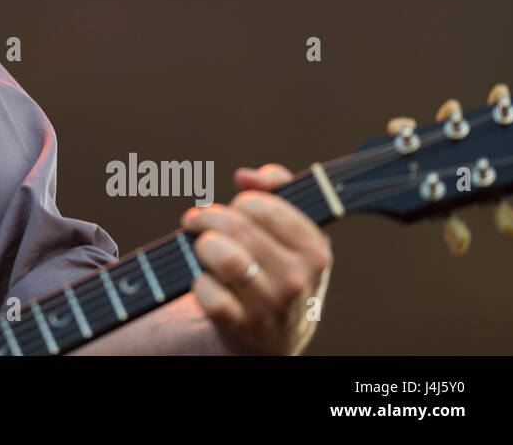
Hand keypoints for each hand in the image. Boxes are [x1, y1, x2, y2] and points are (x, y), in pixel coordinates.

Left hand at [180, 163, 332, 354]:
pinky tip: (202, 280)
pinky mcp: (240, 326)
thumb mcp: (292, 233)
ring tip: (201, 248)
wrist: (273, 335)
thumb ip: (277, 191)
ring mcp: (269, 305)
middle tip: (198, 222)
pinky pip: (209, 294)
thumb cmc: (276, 271)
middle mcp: (297, 279)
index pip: (263, 206)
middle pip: (236, 227)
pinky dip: (198, 282)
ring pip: (225, 257)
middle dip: (208, 218)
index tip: (232, 207)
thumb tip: (246, 177)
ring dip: (202, 246)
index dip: (240, 202)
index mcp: (314, 251)